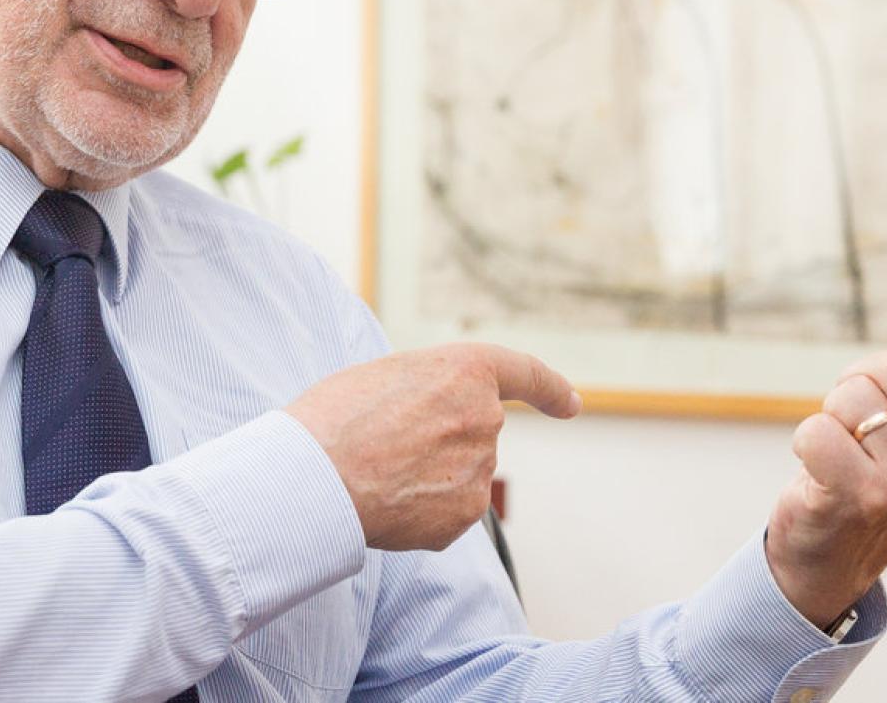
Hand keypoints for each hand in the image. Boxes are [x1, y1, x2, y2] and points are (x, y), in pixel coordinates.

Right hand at [287, 344, 581, 550]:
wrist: (316, 477)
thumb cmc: (335, 418)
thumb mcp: (386, 377)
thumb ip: (429, 392)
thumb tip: (437, 425)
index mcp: (466, 371)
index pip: (524, 373)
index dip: (549, 388)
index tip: (570, 403)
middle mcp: (486, 418)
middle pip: (474, 431)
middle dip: (441, 440)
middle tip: (384, 443)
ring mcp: (479, 470)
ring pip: (459, 474)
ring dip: (427, 475)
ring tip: (376, 472)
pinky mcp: (463, 515)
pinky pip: (447, 511)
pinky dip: (419, 510)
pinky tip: (385, 502)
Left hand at [765, 261, 886, 626]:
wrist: (835, 550)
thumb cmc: (869, 471)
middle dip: (861, 383)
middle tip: (859, 430)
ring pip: (852, 397)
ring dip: (832, 416)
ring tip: (844, 456)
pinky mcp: (867, 496)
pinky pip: (817, 429)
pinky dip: (806, 442)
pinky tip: (821, 474)